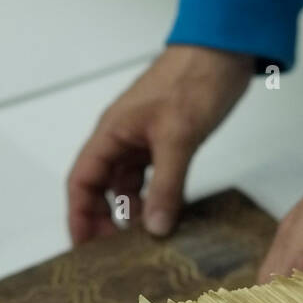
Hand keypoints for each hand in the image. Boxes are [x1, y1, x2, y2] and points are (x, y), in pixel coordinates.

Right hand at [67, 45, 253, 242]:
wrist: (224, 50)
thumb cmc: (194, 77)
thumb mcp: (178, 137)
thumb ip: (166, 186)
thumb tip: (155, 227)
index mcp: (112, 133)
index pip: (81, 181)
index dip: (78, 215)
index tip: (83, 246)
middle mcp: (122, 139)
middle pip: (100, 188)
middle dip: (103, 220)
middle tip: (116, 252)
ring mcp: (144, 141)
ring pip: (127, 186)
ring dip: (132, 213)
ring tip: (144, 240)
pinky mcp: (166, 142)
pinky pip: (152, 179)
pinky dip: (156, 199)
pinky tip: (167, 216)